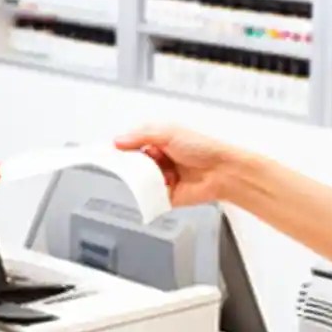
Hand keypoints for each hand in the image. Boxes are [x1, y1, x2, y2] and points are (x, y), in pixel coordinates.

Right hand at [115, 125, 238, 207]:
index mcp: (159, 142)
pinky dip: (146, 195)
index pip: (133, 144)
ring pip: (140, 181)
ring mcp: (162, 179)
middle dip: (131, 164)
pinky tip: (148, 189)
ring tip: (148, 174)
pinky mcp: (165, 197)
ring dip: (141, 179)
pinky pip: (149, 198)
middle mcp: (159, 160)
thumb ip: (141, 135)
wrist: (222, 172)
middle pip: (134, 164)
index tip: (109, 151)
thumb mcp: (168, 133)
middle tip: (127, 164)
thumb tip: (118, 140)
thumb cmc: (203, 148)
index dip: (122, 148)